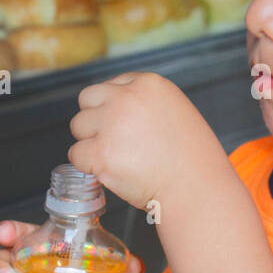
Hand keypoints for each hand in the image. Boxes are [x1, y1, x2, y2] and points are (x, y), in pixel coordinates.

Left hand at [67, 71, 219, 212]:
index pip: (111, 85)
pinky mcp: (101, 153)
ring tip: (118, 158)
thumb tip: (114, 107)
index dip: (113, 108)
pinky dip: (88, 166)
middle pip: (87, 100)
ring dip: (91, 142)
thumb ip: (145, 103)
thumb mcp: (176, 111)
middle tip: (116, 142)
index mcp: (149, 84)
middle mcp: (127, 97)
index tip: (122, 125)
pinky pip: (76, 155)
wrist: (196, 188)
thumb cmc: (192, 158)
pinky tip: (111, 171)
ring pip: (78, 127)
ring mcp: (112, 124)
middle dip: (96, 120)